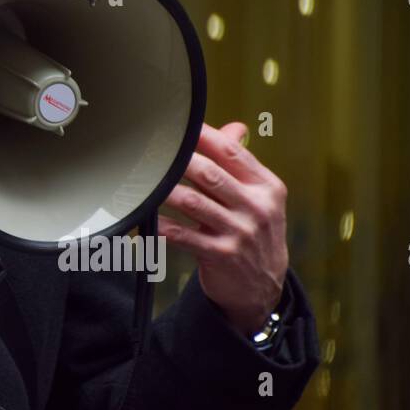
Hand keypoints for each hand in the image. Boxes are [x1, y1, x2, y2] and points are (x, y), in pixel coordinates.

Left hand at [157, 121, 288, 336]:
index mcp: (266, 186)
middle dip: (178, 159)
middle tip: (152, 148)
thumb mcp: (259, 197)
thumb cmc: (253, 230)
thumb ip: (240, 165)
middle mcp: (256, 207)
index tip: (178, 124)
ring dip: (164, 189)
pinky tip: (146, 217)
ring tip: (142, 177)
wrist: (263, 285)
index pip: (232, 153)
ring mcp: (240, 232)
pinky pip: (183, 235)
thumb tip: (235, 128)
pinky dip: (161, 225)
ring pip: (193, 202)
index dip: (203, 135)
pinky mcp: (221, 254)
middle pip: (210, 174)